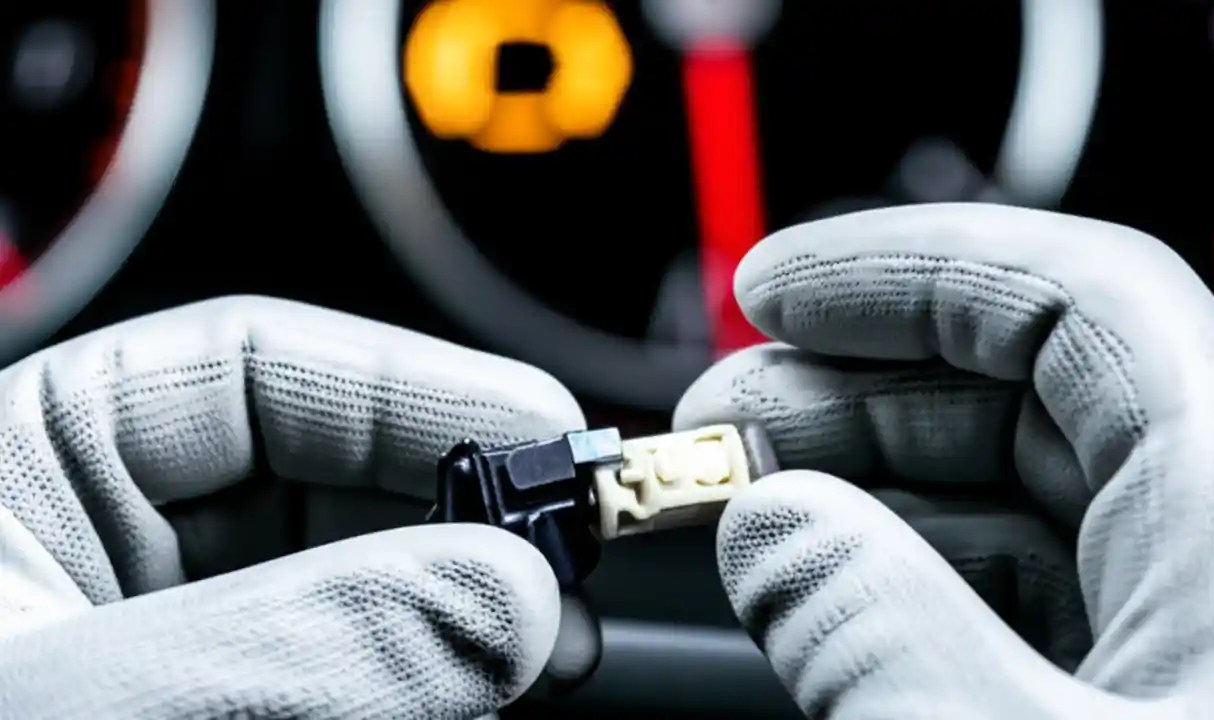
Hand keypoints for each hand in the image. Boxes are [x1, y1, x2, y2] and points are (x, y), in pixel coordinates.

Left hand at [0, 296, 583, 718]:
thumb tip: (501, 601)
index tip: (545, 441)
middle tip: (562, 563)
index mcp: (44, 464)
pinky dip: (438, 686)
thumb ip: (290, 654)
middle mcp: (127, 544)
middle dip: (465, 511)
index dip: (422, 389)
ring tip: (542, 653)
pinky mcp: (247, 710)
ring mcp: (196, 640)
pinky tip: (479, 698)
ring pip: (374, 580)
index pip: (262, 369)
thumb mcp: (76, 712)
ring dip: (469, 607)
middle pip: (342, 472)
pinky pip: (366, 674)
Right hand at [676, 203, 1213, 716]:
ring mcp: (1199, 624)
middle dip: (848, 390)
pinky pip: (1030, 597)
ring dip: (862, 491)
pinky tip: (829, 593)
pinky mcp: (1161, 690)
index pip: (1077, 296)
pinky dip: (914, 580)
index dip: (907, 269)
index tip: (774, 291)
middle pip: (1025, 395)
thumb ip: (878, 633)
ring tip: (746, 515)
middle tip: (721, 425)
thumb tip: (774, 534)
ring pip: (1018, 500)